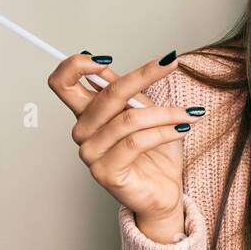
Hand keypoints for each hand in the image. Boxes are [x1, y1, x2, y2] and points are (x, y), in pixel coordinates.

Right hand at [47, 50, 197, 241]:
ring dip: (165, 113)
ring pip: (128, 119)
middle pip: (106, 94)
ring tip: (188, 114)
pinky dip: (165, 132)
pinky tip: (183, 129)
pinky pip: (136, 142)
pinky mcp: (105, 172)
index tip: (106, 58)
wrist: (164, 191)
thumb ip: (126, 89)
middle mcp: (82, 132)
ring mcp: (90, 153)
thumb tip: (108, 64)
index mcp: (86, 113)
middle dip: (143, 75)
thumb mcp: (144, 111)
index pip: (61, 82)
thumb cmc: (155, 152)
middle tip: (170, 63)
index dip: (76, 65)